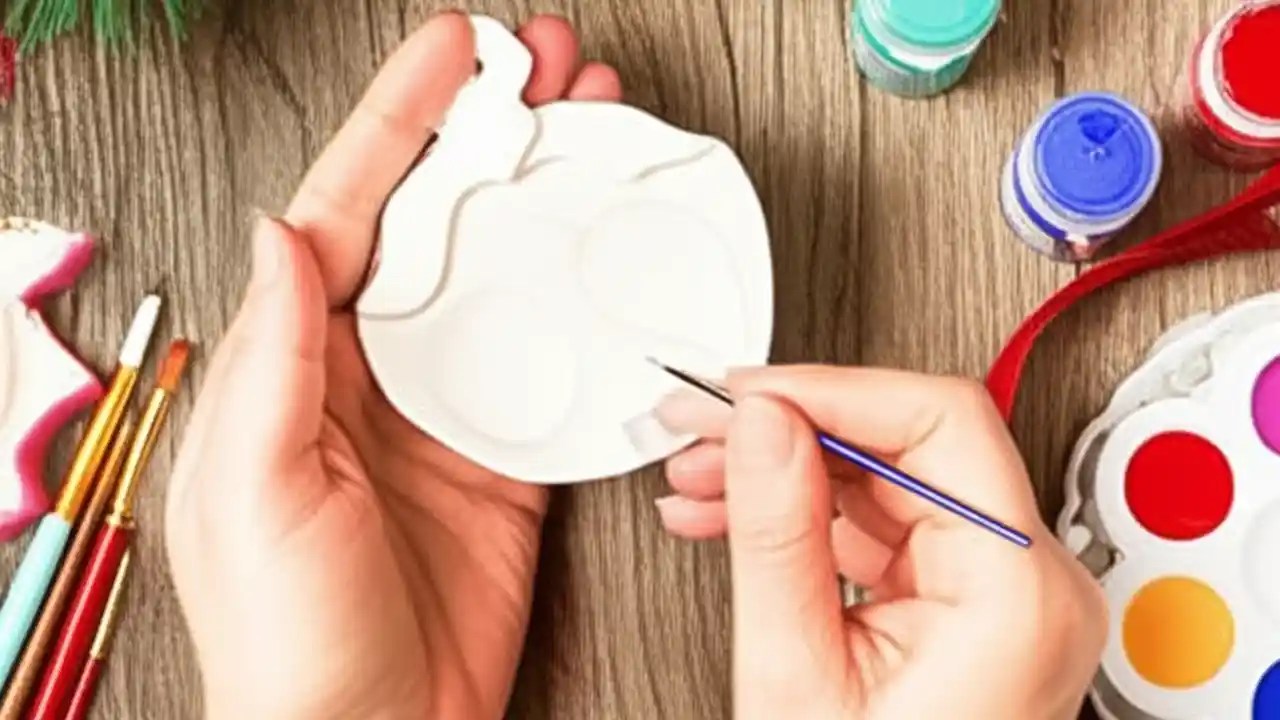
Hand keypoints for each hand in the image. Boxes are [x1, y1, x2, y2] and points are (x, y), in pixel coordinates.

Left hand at [164, 13, 621, 719]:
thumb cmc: (287, 639)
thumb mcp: (254, 490)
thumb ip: (276, 357)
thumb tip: (281, 230)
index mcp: (296, 363)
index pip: (349, 212)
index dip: (402, 125)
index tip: (453, 55)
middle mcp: (370, 374)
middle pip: (439, 226)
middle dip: (491, 140)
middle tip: (546, 74)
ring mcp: (444, 413)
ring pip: (502, 280)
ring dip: (545, 208)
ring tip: (590, 138)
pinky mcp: (504, 459)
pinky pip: (551, 365)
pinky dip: (585, 311)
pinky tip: (608, 264)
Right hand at [657, 367, 1106, 719]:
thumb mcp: (796, 678)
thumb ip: (777, 535)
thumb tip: (762, 424)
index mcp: (1014, 597)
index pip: (940, 422)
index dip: (832, 390)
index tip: (747, 395)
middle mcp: (1029, 585)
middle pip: (911, 444)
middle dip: (792, 429)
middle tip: (701, 430)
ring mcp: (1002, 596)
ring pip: (887, 480)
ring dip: (786, 471)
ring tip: (698, 481)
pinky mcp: (967, 608)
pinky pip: (884, 529)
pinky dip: (806, 517)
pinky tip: (734, 516)